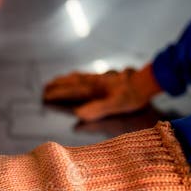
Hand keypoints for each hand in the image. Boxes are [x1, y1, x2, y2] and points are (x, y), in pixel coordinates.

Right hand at [43, 63, 162, 121]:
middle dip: (57, 86)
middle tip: (44, 88)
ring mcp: (98, 79)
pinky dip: (75, 77)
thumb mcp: (116, 105)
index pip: (71, 92)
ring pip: (77, 78)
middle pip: (71, 83)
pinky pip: (84, 77)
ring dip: (65, 80)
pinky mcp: (104, 79)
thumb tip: (78, 114)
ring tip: (55, 81)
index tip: (45, 97)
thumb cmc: (132, 95)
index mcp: (93, 89)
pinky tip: (76, 78)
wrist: (145, 82)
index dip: (58, 95)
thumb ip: (98, 109)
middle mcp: (93, 82)